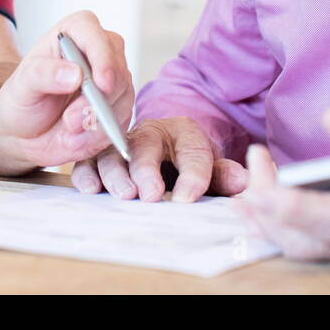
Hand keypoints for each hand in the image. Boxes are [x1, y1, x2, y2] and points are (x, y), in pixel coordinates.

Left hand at [0, 10, 132, 168]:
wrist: (24, 130)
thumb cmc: (21, 98)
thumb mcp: (22, 85)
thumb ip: (43, 74)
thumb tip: (75, 73)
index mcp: (77, 31)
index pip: (97, 37)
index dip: (103, 59)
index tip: (101, 85)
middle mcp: (101, 51)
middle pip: (117, 71)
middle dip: (96, 102)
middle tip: (70, 122)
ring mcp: (113, 80)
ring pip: (122, 99)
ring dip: (96, 124)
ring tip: (67, 136)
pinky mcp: (118, 107)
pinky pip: (121, 122)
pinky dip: (99, 136)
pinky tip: (76, 141)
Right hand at [71, 115, 247, 201]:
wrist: (164, 150)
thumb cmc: (187, 162)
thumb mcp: (210, 167)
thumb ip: (223, 175)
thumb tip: (243, 181)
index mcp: (185, 132)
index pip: (192, 151)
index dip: (192, 174)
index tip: (189, 197)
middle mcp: (150, 133)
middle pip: (145, 146)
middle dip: (146, 170)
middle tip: (150, 194)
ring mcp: (121, 144)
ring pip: (113, 152)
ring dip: (115, 173)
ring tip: (123, 194)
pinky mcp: (99, 156)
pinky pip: (88, 160)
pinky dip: (87, 173)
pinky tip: (90, 189)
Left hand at [237, 109, 329, 259]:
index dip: (294, 209)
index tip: (263, 186)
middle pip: (320, 243)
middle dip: (273, 217)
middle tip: (248, 175)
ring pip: (319, 249)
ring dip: (277, 225)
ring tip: (247, 190)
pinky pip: (328, 243)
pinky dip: (293, 227)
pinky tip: (273, 201)